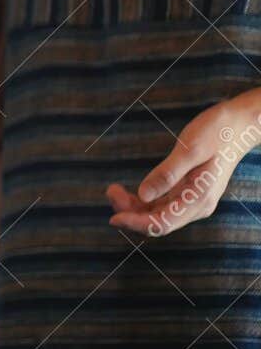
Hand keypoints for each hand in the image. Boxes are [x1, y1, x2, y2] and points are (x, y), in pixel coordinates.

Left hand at [107, 90, 260, 236]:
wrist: (239, 125)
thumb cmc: (217, 132)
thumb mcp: (190, 149)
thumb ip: (167, 173)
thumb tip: (143, 194)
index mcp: (199, 198)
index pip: (163, 223)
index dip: (136, 223)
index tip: (113, 217)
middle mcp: (196, 205)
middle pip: (157, 221)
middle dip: (130, 213)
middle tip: (111, 191)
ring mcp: (191, 199)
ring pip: (156, 214)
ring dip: (133, 207)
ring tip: (114, 189)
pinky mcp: (186, 191)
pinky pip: (160, 204)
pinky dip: (142, 201)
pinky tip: (127, 191)